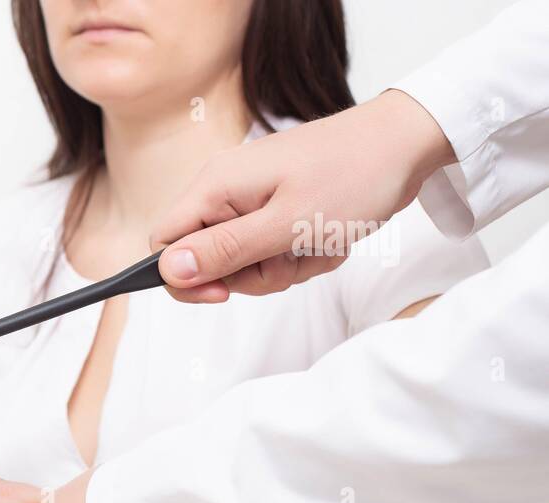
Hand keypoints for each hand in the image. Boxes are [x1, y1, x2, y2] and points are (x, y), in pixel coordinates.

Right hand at [151, 90, 456, 302]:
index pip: (163, 245)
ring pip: (242, 261)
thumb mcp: (288, 224)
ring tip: (317, 243)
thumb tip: (169, 271)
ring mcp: (250, 198)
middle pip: (207, 260)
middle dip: (250, 274)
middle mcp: (224, 190)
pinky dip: (299, 255)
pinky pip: (270, 251)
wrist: (407, 142)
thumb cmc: (354, 174)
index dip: (184, 278)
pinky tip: (326, 238)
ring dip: (282, 266)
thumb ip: (225, 250)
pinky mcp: (274, 206)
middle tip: (291, 256)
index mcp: (215, 187)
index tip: (225, 292)